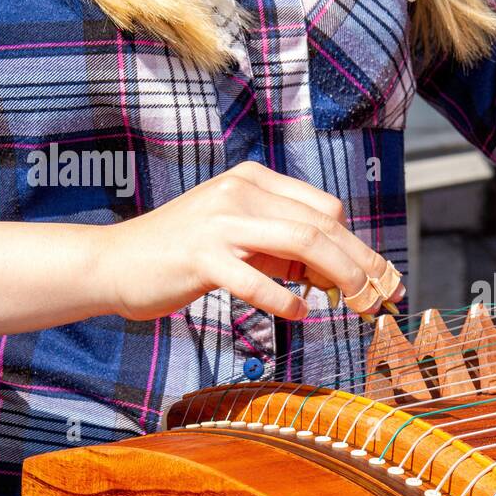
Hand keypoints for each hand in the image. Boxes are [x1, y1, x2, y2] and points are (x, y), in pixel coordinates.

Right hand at [100, 162, 400, 321]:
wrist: (114, 262)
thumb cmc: (185, 257)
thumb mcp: (244, 242)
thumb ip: (288, 252)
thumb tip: (342, 277)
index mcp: (254, 181)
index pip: (325, 209)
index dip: (358, 246)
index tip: (379, 279)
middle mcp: (240, 191)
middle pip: (322, 226)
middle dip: (360, 265)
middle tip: (381, 298)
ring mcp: (219, 221)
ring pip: (301, 243)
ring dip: (338, 277)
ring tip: (355, 305)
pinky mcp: (199, 256)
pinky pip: (254, 278)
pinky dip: (284, 299)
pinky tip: (300, 314)